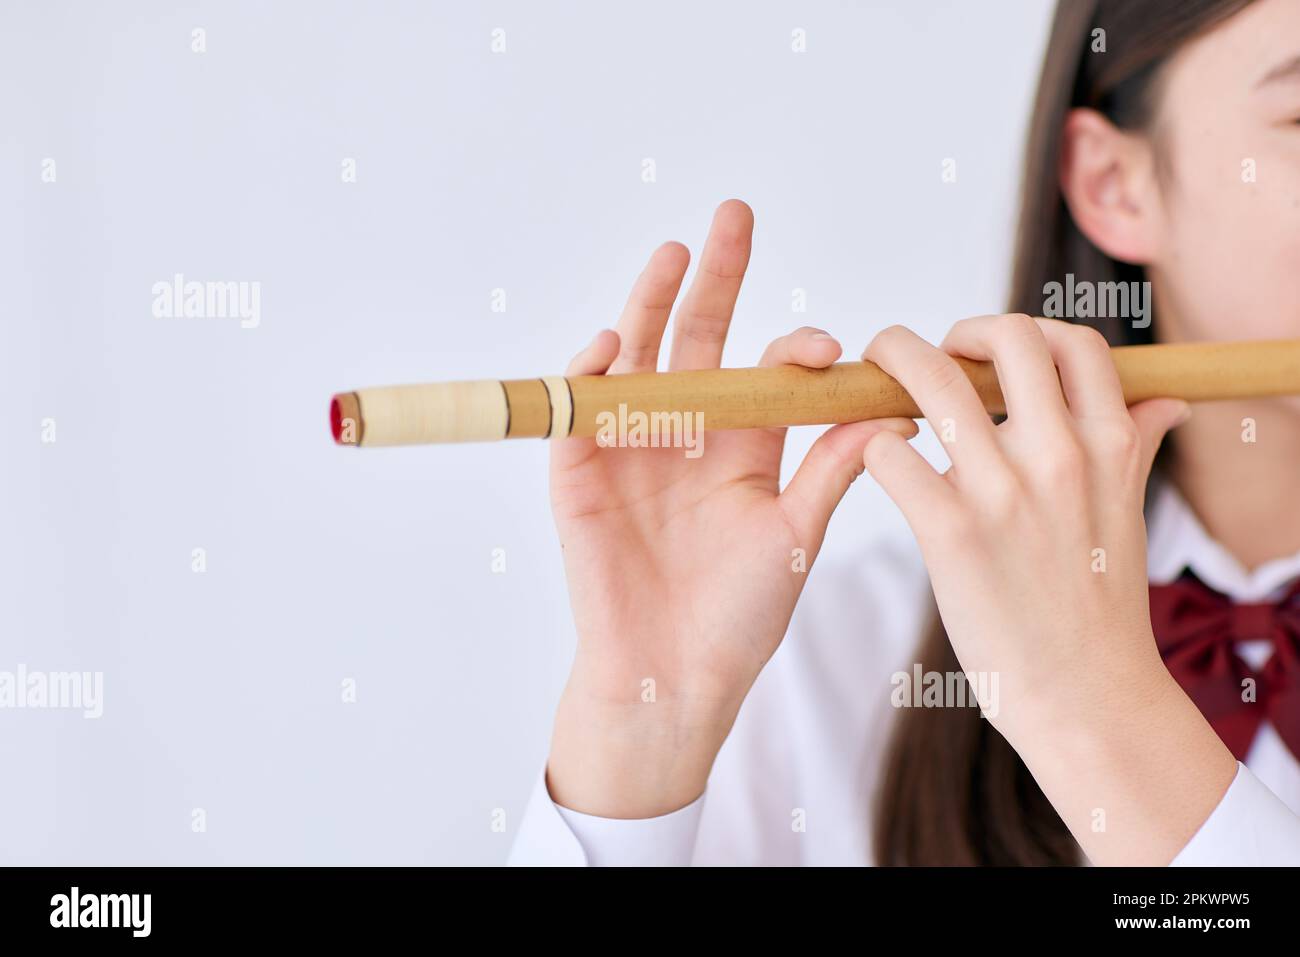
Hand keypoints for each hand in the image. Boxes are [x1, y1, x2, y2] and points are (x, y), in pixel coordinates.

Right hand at [546, 200, 916, 817]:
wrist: (672, 680)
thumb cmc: (738, 617)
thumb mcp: (797, 536)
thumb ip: (832, 470)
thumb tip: (890, 408)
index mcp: (743, 449)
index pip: (764, 372)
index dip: (792, 348)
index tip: (823, 350)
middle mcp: (688, 438)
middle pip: (698, 343)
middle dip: (714, 282)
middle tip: (733, 219)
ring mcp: (632, 453)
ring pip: (639, 363)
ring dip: (651, 308)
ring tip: (673, 256)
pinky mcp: (582, 478)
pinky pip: (580, 415)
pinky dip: (591, 377)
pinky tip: (612, 342)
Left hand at [860, 315, 1235, 863]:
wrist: (1083, 692)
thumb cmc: (1099, 603)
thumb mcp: (1128, 513)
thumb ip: (1136, 447)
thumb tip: (1165, 402)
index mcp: (1109, 445)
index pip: (1073, 342)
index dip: (1021, 331)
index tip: (984, 352)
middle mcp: (1062, 456)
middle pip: (1006, 338)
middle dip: (950, 333)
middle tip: (917, 357)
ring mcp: (1005, 492)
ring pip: (932, 381)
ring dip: (892, 367)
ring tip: (875, 388)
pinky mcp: (950, 531)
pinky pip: (891, 453)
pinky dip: (874, 446)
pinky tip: (880, 463)